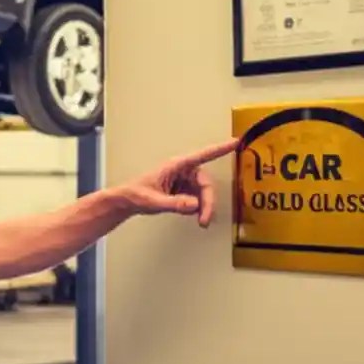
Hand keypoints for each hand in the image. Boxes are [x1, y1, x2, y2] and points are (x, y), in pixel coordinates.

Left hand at [115, 137, 238, 226]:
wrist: (128, 202)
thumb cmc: (137, 194)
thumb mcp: (153, 201)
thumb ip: (174, 203)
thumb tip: (194, 205)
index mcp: (176, 165)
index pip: (202, 155)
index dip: (220, 148)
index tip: (235, 142)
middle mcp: (183, 171)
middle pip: (205, 183)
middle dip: (209, 202)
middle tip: (206, 219)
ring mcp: (184, 181)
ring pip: (204, 193)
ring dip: (205, 208)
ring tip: (201, 222)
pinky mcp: (184, 191)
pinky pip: (198, 199)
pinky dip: (200, 210)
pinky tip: (194, 217)